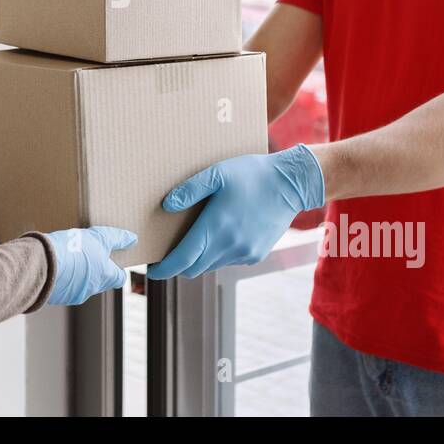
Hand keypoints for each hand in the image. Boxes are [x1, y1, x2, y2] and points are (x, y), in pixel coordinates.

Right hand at [45, 226, 137, 305]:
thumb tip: (133, 239)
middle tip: (86, 253)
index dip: (117, 268)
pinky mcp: (56, 297)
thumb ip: (116, 238)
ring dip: (77, 273)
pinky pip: (63, 287)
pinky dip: (62, 278)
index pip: (119, 278)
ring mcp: (73, 295)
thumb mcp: (97, 237)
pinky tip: (54, 265)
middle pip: (100, 281)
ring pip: (81, 284)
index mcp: (104, 276)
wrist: (40, 263)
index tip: (112, 258)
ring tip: (67, 257)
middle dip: (95, 269)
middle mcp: (91, 289)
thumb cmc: (72, 250)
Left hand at [146, 143, 324, 279]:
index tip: (151, 270)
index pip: (183, 259)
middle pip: (194, 268)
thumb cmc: (251, 174)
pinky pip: (228, 261)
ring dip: (199, 259)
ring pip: (211, 266)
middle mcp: (230, 246)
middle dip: (178, 265)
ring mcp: (245, 253)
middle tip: (167, 254)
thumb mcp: (217, 173)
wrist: (291, 183)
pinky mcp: (256, 254)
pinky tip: (219, 235)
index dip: (164, 268)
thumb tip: (167, 205)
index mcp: (216, 227)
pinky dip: (218, 254)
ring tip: (193, 241)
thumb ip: (190, 190)